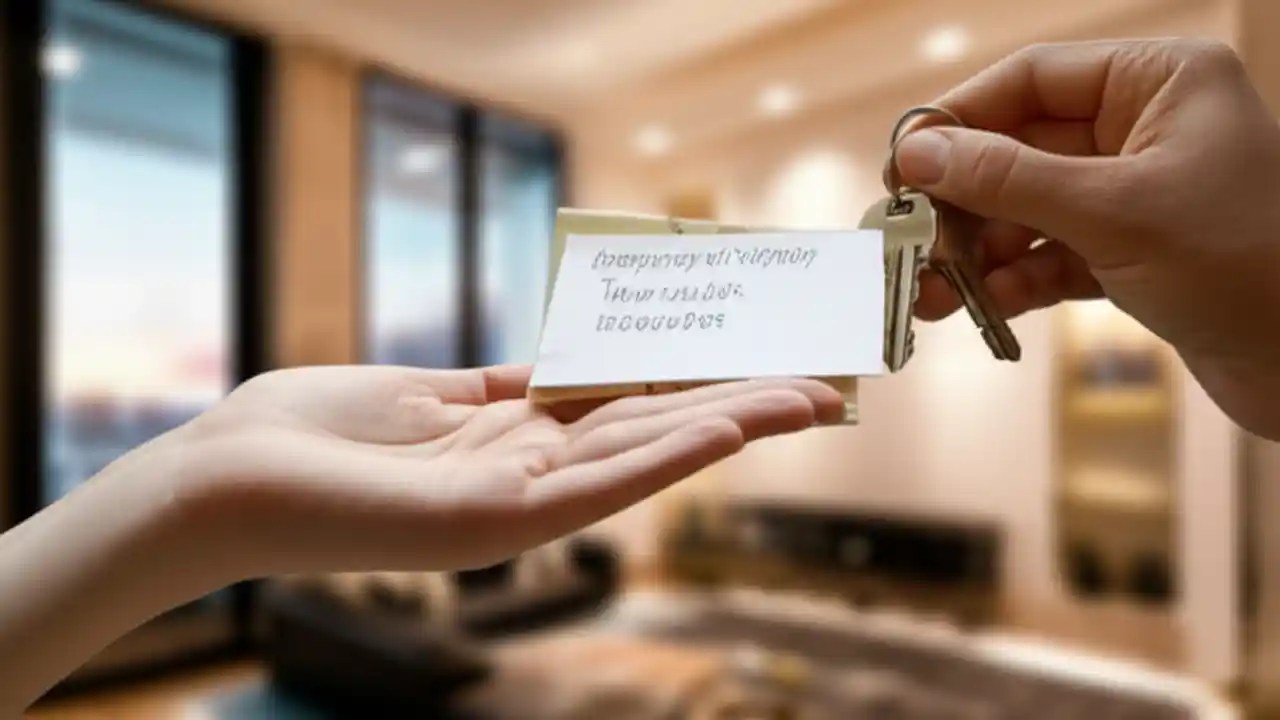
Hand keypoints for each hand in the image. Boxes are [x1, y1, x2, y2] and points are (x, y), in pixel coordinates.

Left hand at [174, 365, 845, 577]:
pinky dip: (669, 452)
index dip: (695, 382)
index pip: (623, 407)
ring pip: (644, 454)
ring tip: (806, 400)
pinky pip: (597, 480)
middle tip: (818, 386)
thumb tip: (552, 368)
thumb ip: (495, 390)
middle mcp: (527, 476)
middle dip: (737, 405)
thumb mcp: (420, 396)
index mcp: (511, 442)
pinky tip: (729, 429)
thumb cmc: (304, 436)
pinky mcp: (495, 520)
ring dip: (729, 425)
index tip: (755, 357)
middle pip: (650, 430)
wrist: (222, 482)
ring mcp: (517, 501)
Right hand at [893, 39, 1279, 438]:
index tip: (900, 168)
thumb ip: (1007, 178)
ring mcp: (1139, 193)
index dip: (958, 121)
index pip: (1031, 79)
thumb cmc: (1244, 264)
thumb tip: (918, 151)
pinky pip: (1055, 253)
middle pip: (1021, 148)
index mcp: (1159, 82)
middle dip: (962, 202)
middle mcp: (1147, 127)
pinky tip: (984, 308)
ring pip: (1030, 208)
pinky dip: (1017, 279)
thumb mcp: (1113, 213)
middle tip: (907, 243)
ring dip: (978, 252)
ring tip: (929, 295)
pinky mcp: (1137, 253)